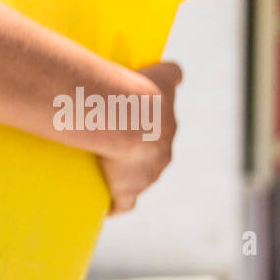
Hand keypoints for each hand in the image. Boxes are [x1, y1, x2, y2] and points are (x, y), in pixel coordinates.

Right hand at [98, 62, 181, 214]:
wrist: (126, 116)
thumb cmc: (139, 91)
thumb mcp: (162, 74)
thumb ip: (173, 72)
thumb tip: (177, 73)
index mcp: (167, 133)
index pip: (158, 137)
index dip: (144, 135)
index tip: (130, 132)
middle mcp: (162, 157)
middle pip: (149, 160)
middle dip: (134, 157)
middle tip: (108, 147)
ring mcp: (146, 177)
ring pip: (137, 181)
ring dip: (123, 178)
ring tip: (102, 171)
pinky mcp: (128, 191)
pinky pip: (123, 204)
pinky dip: (115, 207)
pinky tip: (106, 207)